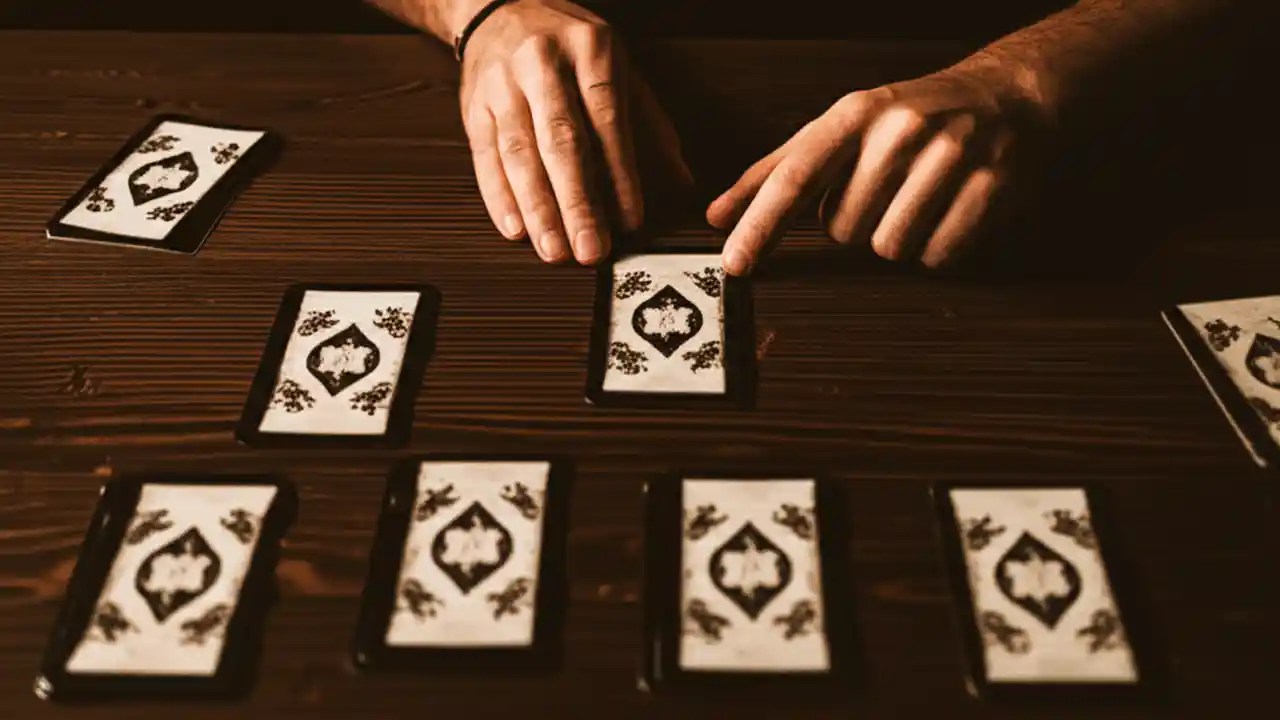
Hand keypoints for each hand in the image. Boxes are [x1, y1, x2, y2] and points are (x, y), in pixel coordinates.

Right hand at [458, 0, 689, 264]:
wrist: (497, 6)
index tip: (630, 219)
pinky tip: (515, 228)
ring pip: (519, 154)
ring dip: (538, 209)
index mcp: (588, 49)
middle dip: (577, 202)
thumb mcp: (619, 66)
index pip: (607, 120)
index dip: (619, 174)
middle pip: (560, 141)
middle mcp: (542, 64)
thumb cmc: (567, 43)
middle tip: (591, 248)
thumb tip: (682, 181)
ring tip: (555, 250)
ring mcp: (502, 85)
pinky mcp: (473, 107)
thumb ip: (650, 124)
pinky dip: (498, 197)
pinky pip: (485, 157)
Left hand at [708, 62, 1047, 273]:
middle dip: (858, 224)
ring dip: (898, 238)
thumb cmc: (910, 118)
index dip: (761, 224)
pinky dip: (938, 248)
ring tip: (917, 200)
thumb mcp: (841, 128)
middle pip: (844, 229)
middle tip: (886, 191)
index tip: (734, 262)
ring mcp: (950, 156)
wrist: (1008, 95)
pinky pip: (938, 256)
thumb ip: (775, 172)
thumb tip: (717, 214)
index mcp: (856, 114)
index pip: (796, 176)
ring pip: (890, 248)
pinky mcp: (992, 187)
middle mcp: (900, 130)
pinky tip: (948, 212)